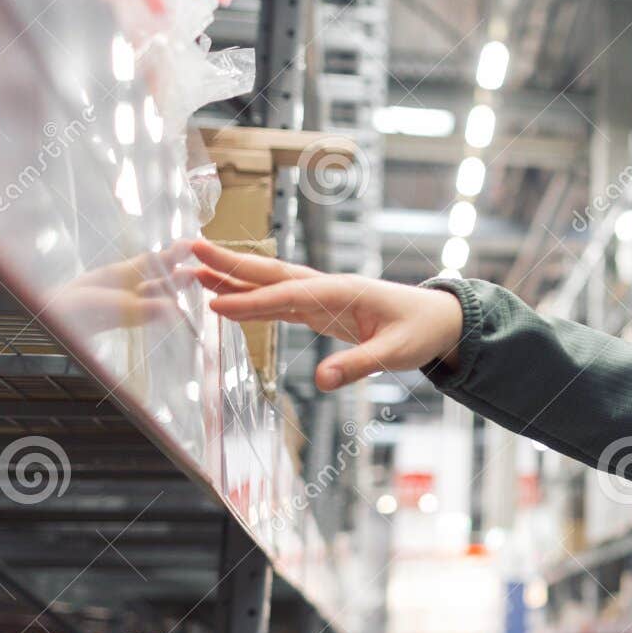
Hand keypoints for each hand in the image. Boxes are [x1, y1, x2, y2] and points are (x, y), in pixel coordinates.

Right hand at [188, 239, 466, 390]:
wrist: (441, 319)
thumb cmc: (421, 332)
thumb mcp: (395, 354)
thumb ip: (358, 366)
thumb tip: (322, 382)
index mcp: (343, 292)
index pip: (288, 294)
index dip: (252, 300)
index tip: (214, 302)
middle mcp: (328, 287)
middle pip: (272, 273)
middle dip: (232, 264)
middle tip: (190, 249)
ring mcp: (324, 295)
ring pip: (273, 284)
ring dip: (236, 278)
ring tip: (195, 271)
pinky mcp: (324, 307)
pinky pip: (282, 300)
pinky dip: (254, 299)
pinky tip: (229, 300)